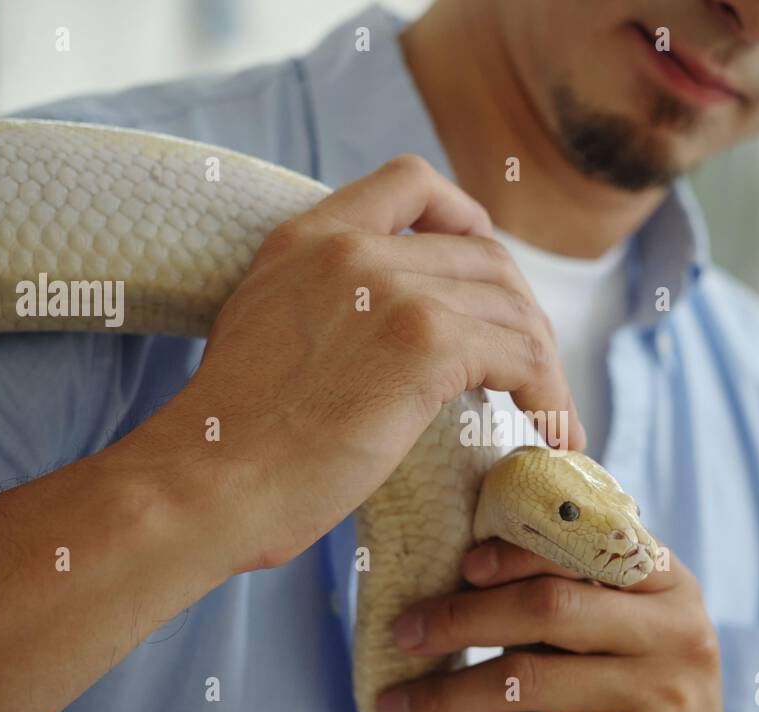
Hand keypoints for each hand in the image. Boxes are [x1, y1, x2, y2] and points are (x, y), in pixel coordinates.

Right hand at [131, 155, 584, 575]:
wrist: (206, 484)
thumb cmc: (231, 440)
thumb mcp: (267, 328)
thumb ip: (324, 301)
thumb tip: (388, 332)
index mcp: (308, 237)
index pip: (412, 180)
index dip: (466, 218)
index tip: (485, 274)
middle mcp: (352, 249)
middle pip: (484, 254)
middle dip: (520, 315)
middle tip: (531, 373)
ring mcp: (390, 292)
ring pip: (512, 308)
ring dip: (544, 364)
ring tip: (552, 415)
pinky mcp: (423, 346)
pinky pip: (520, 356)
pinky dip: (549, 395)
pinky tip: (550, 431)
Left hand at [376, 538, 726, 711]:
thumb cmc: (635, 700)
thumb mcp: (627, 636)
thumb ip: (577, 599)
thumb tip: (464, 571)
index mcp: (668, 587)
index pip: (587, 549)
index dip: (518, 553)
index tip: (462, 566)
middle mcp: (674, 634)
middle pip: (548, 607)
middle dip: (462, 618)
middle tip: (404, 633)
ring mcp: (659, 697)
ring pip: (527, 681)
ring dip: (447, 697)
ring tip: (395, 709)